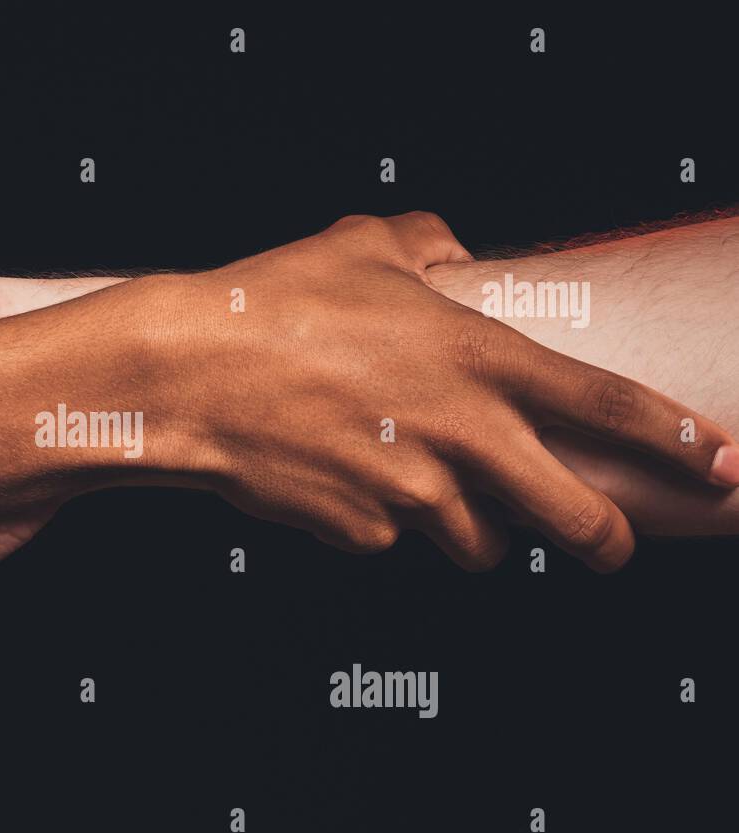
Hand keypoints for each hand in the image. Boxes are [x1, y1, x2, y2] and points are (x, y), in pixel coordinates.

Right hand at [179, 212, 737, 569]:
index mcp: (478, 357)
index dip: (677, 439)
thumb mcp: (360, 245)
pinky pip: (391, 539)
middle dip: (605, 540)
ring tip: (430, 491)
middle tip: (608, 545)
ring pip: (479, 543)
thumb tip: (453, 254)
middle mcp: (461, 434)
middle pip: (573, 516)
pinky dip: (380, 520)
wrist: (187, 375)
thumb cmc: (270, 304)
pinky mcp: (361, 531)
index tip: (716, 461)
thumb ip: (428, 246)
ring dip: (472, 528)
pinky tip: (340, 476)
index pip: (608, 406)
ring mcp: (411, 493)